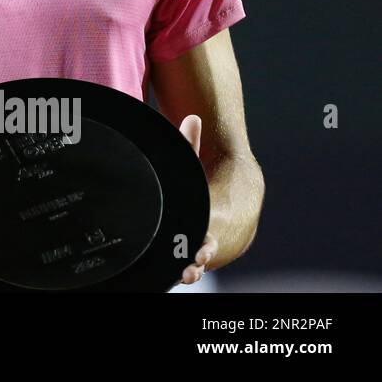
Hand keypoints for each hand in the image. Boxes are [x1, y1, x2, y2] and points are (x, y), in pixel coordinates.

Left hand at [177, 113, 216, 284]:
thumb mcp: (193, 166)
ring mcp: (200, 249)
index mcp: (211, 218)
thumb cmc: (200, 186)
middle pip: (205, 253)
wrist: (219, 207)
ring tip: (184, 275)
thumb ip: (191, 147)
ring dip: (192, 271)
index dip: (205, 245)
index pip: (209, 233)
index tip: (200, 251)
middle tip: (190, 269)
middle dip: (198, 261)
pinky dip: (185, 272)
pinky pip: (190, 267)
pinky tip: (175, 276)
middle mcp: (207, 237)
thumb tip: (192, 117)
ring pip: (197, 265)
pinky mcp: (190, 257)